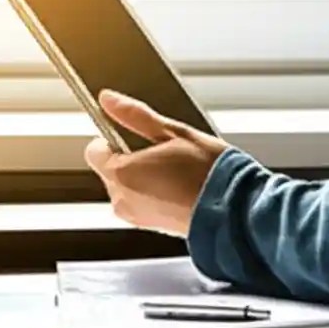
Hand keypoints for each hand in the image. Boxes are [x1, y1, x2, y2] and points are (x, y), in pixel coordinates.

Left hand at [84, 90, 230, 237]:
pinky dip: (151, 193)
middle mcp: (122, 199)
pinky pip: (139, 202)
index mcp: (122, 174)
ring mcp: (135, 216)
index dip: (113, 139)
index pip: (95, 150)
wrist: (234, 211)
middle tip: (163, 153)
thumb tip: (109, 100)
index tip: (134, 136)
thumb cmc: (209, 173)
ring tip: (174, 171)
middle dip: (130, 159)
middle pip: (110, 170)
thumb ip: (135, 116)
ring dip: (141, 177)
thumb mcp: (174, 132)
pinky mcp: (149, 227)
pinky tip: (176, 188)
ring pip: (126, 187)